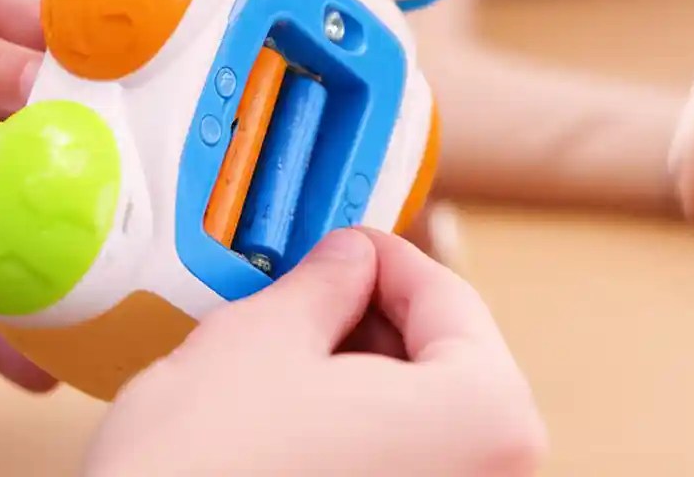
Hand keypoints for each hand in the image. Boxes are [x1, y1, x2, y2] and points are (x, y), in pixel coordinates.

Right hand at [84, 229, 545, 475]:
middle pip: (445, 365)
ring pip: (420, 420)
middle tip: (309, 290)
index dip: (386, 255)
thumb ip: (326, 283)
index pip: (450, 298)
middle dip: (373, 321)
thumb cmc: (207, 468)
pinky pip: (397, 465)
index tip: (343, 240)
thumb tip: (347, 262)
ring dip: (361, 379)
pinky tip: (291, 421)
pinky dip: (355, 435)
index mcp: (486, 418)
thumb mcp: (265, 336)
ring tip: (287, 359)